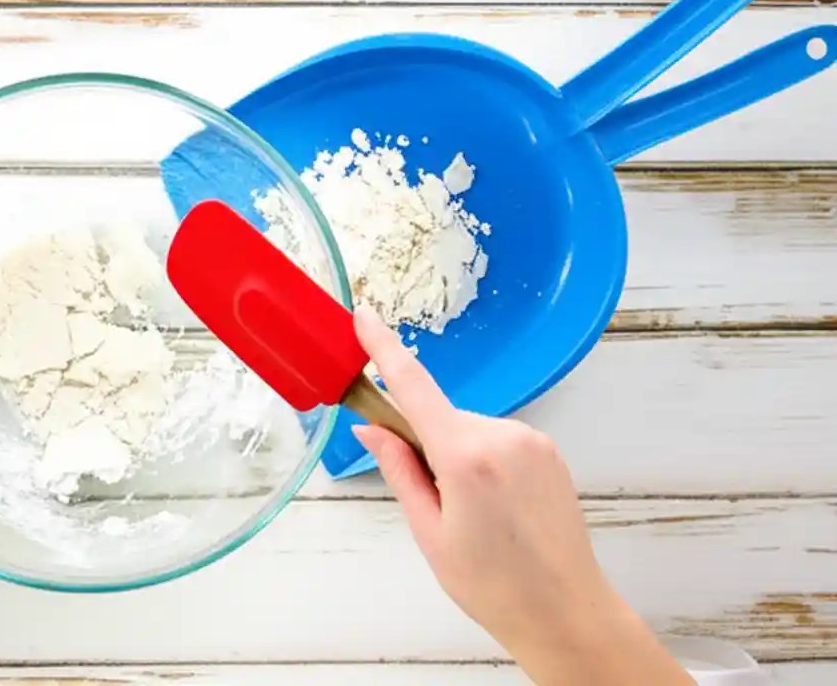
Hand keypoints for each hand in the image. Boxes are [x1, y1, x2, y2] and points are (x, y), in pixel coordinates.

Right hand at [351, 306, 692, 685]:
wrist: (565, 612)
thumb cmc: (494, 585)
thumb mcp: (429, 532)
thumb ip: (399, 469)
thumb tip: (371, 429)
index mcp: (466, 457)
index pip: (413, 387)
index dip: (384, 348)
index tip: (364, 316)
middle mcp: (503, 436)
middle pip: (440, 417)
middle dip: (425, 446)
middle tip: (435, 506)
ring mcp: (531, 440)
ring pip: (468, 430)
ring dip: (457, 458)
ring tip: (476, 517)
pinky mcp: (548, 449)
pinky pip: (496, 440)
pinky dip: (483, 463)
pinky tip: (498, 508)